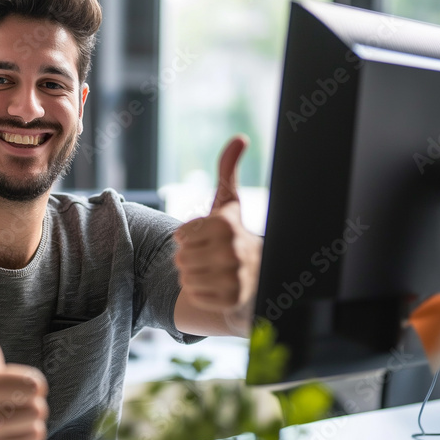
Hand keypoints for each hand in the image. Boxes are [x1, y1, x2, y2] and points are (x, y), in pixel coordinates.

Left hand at [173, 136, 261, 322]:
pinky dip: (201, 294)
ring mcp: (234, 278)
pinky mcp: (232, 301)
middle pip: (179, 258)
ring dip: (194, 275)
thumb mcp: (229, 203)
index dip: (189, 237)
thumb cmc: (235, 234)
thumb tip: (240, 138)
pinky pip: (194, 296)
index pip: (179, 236)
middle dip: (189, 258)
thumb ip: (228, 170)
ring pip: (185, 278)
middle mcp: (232, 250)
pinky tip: (218, 286)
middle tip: (211, 256)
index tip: (209, 237)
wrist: (260, 273)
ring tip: (215, 270)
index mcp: (226, 224)